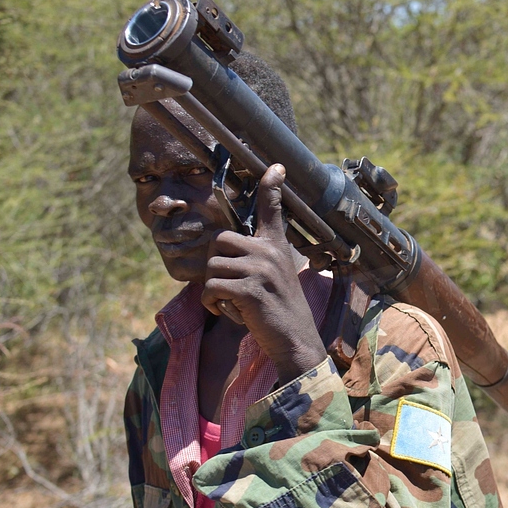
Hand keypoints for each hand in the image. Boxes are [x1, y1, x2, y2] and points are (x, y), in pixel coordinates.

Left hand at [200, 164, 326, 382]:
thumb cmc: (280, 311)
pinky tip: (228, 312)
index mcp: (277, 246)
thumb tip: (225, 249)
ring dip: (212, 290)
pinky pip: (212, 288)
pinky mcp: (250, 290)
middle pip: (219, 241)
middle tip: (228, 287)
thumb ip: (256, 259)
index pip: (273, 209)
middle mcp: (270, 252)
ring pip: (212, 267)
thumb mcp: (275, 277)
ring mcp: (261, 270)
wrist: (295, 341)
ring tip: (230, 303)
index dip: (271, 186)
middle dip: (215, 265)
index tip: (275, 167)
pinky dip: (212, 304)